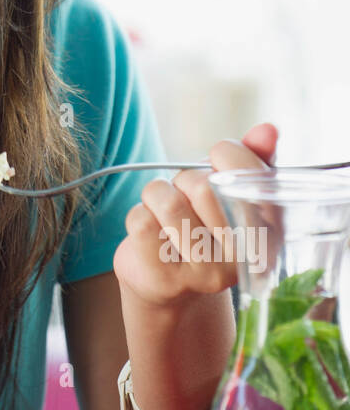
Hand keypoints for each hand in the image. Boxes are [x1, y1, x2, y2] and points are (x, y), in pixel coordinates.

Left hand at [113, 122, 278, 306]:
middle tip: (185, 196)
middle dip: (183, 179)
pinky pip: (141, 222)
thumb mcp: (229, 187)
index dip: (222, 154)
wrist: (169, 280)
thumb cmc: (201, 222)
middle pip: (201, 186)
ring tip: (163, 211)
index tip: (215, 163)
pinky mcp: (166, 280)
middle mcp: (244, 257)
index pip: (243, 170)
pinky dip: (139, 214)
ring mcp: (206, 273)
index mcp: (271, 229)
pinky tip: (151, 231)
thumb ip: (253, 157)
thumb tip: (268, 129)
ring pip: (167, 202)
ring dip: (156, 195)